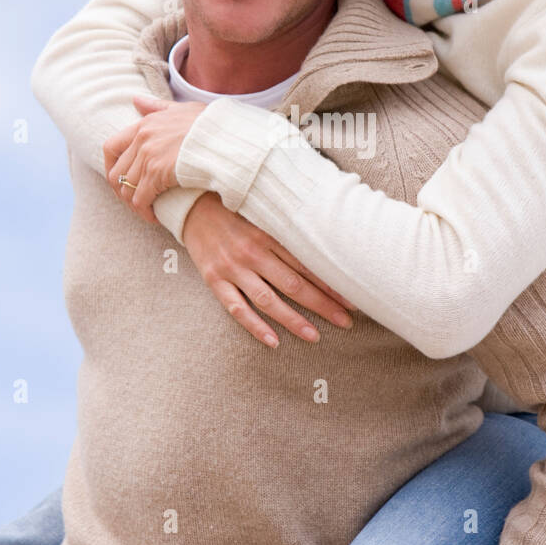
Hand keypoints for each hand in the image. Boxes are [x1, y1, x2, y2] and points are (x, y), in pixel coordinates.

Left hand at [104, 96, 205, 220]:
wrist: (227, 137)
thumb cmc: (211, 125)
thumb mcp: (182, 109)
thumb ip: (157, 107)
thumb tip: (135, 100)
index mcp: (145, 124)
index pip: (111, 147)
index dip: (112, 167)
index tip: (120, 179)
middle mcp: (142, 139)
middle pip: (116, 172)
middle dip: (123, 190)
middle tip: (136, 201)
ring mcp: (148, 156)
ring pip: (126, 188)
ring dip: (134, 204)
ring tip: (148, 211)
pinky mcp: (157, 173)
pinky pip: (140, 199)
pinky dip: (145, 211)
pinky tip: (156, 217)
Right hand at [184, 192, 354, 346]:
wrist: (192, 203)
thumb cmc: (237, 208)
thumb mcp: (265, 211)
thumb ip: (290, 227)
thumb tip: (328, 238)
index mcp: (269, 233)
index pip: (307, 264)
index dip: (331, 283)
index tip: (353, 297)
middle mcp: (253, 252)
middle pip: (294, 285)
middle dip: (323, 305)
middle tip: (346, 321)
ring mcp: (232, 268)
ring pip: (268, 300)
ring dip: (293, 321)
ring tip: (315, 336)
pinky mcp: (214, 280)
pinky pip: (237, 308)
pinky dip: (255, 327)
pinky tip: (273, 342)